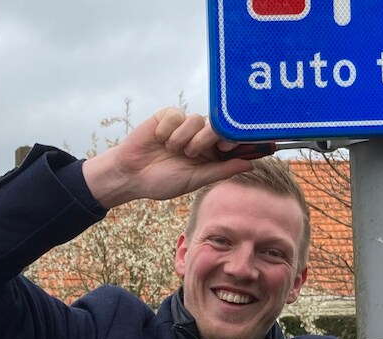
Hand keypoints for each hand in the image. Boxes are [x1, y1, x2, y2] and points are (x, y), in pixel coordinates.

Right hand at [82, 108, 254, 207]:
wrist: (131, 175)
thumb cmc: (162, 181)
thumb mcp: (195, 179)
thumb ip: (222, 170)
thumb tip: (251, 164)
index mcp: (210, 153)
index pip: (231, 140)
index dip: (235, 139)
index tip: (234, 143)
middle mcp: (199, 137)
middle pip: (217, 126)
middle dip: (207, 138)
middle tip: (191, 152)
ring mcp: (183, 125)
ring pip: (196, 119)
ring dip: (183, 138)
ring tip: (171, 150)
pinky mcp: (167, 117)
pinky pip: (176, 114)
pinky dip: (168, 130)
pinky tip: (159, 140)